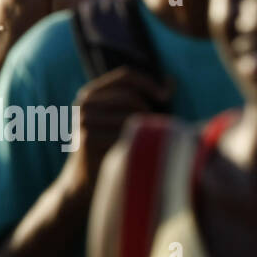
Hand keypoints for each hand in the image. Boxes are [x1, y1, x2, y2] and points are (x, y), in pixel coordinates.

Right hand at [63, 68, 172, 193]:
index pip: (125, 75)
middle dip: (148, 111)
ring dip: (144, 128)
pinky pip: (125, 133)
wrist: (85, 181)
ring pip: (129, 114)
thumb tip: (171, 81)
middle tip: (154, 128)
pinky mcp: (89, 138)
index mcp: (93, 92)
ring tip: (143, 140)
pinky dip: (135, 141)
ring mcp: (84, 120)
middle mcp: (84, 102)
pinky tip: (132, 151)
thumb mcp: (126, 116)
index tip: (166, 96)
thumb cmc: (113, 145)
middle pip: (130, 96)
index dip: (149, 82)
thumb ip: (146, 98)